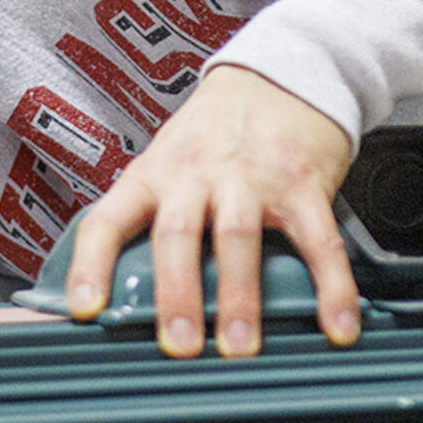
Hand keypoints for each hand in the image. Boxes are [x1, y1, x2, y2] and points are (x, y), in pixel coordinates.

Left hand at [63, 63, 363, 357]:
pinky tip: (336, 326)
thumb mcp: (167, 163)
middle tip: (179, 345)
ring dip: (239, 297)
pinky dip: (329, 287)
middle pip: (176, 234)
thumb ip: (151, 219)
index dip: (91, 266)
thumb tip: (125, 297)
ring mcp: (251, 178)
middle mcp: (196, 175)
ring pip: (237, 237)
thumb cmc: (215, 134)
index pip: (107, 220)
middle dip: (176, 294)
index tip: (86, 310)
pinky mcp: (302, 184)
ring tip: (240, 347)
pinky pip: (317, 241)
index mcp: (153, 176)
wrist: (280, 75)